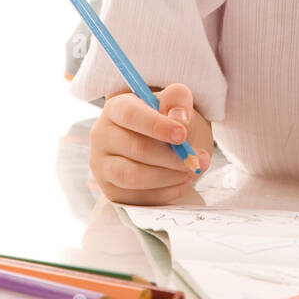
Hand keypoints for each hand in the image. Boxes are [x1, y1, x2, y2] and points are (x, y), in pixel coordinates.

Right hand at [89, 83, 211, 205]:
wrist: (163, 144)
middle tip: (195, 160)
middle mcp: (103, 136)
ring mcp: (104, 166)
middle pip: (136, 148)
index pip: (131, 115)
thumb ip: (178, 101)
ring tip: (191, 170)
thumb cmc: (167, 120)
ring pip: (133, 176)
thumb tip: (179, 119)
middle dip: (171, 157)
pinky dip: (166, 192)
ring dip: (168, 176)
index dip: (157, 125)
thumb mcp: (175, 103)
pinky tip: (182, 182)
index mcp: (116, 108)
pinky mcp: (112, 191)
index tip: (182, 135)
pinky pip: (138, 197)